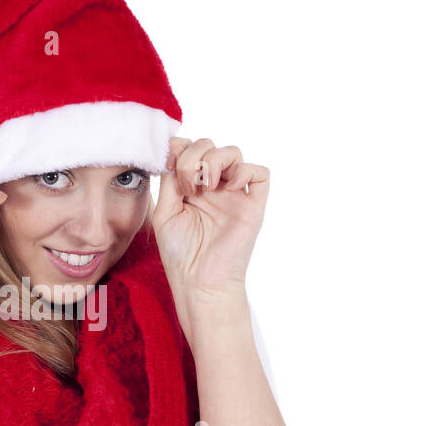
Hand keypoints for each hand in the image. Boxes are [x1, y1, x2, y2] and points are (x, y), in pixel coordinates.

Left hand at [152, 136, 269, 305]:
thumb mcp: (165, 211)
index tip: (171, 168)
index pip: (189, 148)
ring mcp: (234, 194)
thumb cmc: (180, 253)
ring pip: (233, 152)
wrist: (200, 281)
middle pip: (208, 145)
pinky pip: (260, 173)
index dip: (180, 149)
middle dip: (193, 158)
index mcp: (190, 186)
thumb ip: (169, 180)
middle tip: (188, 187)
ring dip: (214, 161)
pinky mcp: (253, 205)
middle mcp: (213, 186)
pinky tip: (229, 188)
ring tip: (205, 187)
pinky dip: (244, 171)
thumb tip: (175, 151)